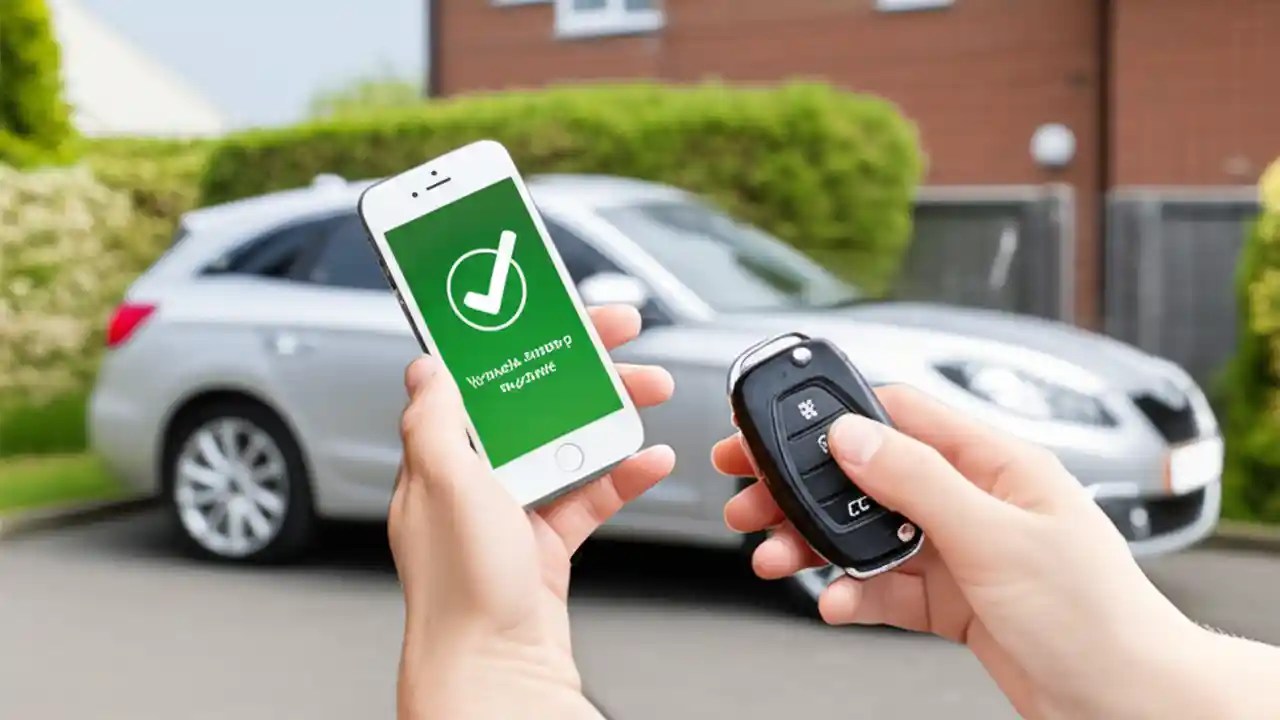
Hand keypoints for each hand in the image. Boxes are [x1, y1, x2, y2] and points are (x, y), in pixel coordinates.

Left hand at [391, 305, 674, 719]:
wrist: (495, 672)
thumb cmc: (463, 587)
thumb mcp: (441, 484)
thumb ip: (433, 419)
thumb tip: (428, 364)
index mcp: (441, 457)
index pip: (484, 375)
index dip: (523, 336)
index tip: (559, 308)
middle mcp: (474, 481)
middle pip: (534, 401)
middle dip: (583, 363)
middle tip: (626, 333)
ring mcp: (512, 513)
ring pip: (568, 442)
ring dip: (612, 412)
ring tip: (652, 389)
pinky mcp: (546, 545)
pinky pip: (590, 495)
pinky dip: (623, 475)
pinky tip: (653, 459)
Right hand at [714, 385, 1218, 718]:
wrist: (1127, 703)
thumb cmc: (1095, 616)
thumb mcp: (997, 537)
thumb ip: (919, 482)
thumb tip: (853, 436)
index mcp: (996, 463)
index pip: (901, 415)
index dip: (833, 416)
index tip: (776, 426)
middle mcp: (974, 500)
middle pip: (869, 478)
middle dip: (806, 490)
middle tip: (751, 498)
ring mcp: (961, 551)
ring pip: (868, 535)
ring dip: (819, 547)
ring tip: (778, 559)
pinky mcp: (952, 600)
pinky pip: (886, 587)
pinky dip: (855, 595)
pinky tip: (837, 603)